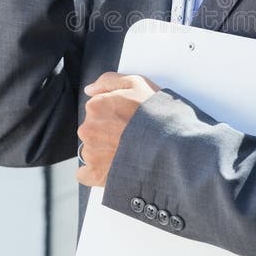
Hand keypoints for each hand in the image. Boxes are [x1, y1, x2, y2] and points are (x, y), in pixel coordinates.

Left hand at [76, 72, 159, 186]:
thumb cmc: (157, 115)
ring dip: (104, 151)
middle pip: (93, 129)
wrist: (170, 148)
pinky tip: (112, 169)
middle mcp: (88, 128)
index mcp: (96, 106)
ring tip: (128, 152)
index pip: (97, 108)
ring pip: (91, 150)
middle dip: (107, 132)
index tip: (126, 119)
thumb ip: (108, 81)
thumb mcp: (137, 83)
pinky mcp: (95, 174)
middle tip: (129, 136)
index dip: (113, 113)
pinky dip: (96, 172)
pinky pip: (85, 174)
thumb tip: (90, 89)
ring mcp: (91, 152)